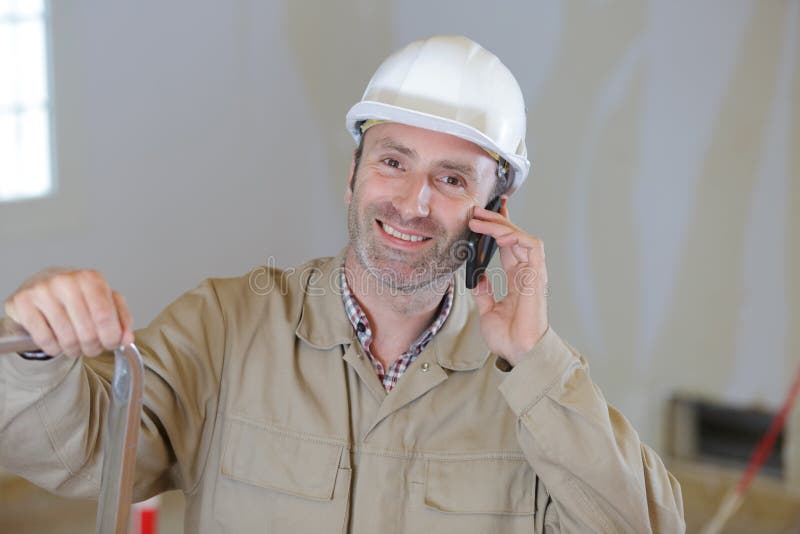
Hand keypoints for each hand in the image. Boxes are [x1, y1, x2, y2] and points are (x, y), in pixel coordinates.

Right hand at [4, 269, 133, 356]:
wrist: (43, 283)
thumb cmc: (78, 295)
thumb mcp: (106, 300)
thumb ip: (122, 318)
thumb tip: (127, 339)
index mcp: (91, 279)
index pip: (104, 316)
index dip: (110, 337)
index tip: (111, 344)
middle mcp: (66, 281)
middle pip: (87, 331)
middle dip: (93, 347)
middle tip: (92, 347)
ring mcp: (42, 291)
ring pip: (67, 339)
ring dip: (74, 350)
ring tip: (76, 346)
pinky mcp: (22, 303)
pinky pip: (45, 340)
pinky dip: (54, 348)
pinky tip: (58, 342)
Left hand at [468, 198, 547, 365]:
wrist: (519, 352)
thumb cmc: (508, 337)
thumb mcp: (488, 310)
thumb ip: (484, 291)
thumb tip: (477, 276)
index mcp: (517, 279)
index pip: (508, 245)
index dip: (497, 228)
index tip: (483, 216)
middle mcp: (526, 272)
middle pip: (514, 236)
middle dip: (496, 219)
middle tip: (476, 211)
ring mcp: (533, 273)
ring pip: (522, 236)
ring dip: (502, 224)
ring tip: (480, 219)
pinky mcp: (536, 276)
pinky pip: (531, 246)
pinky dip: (515, 235)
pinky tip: (498, 232)